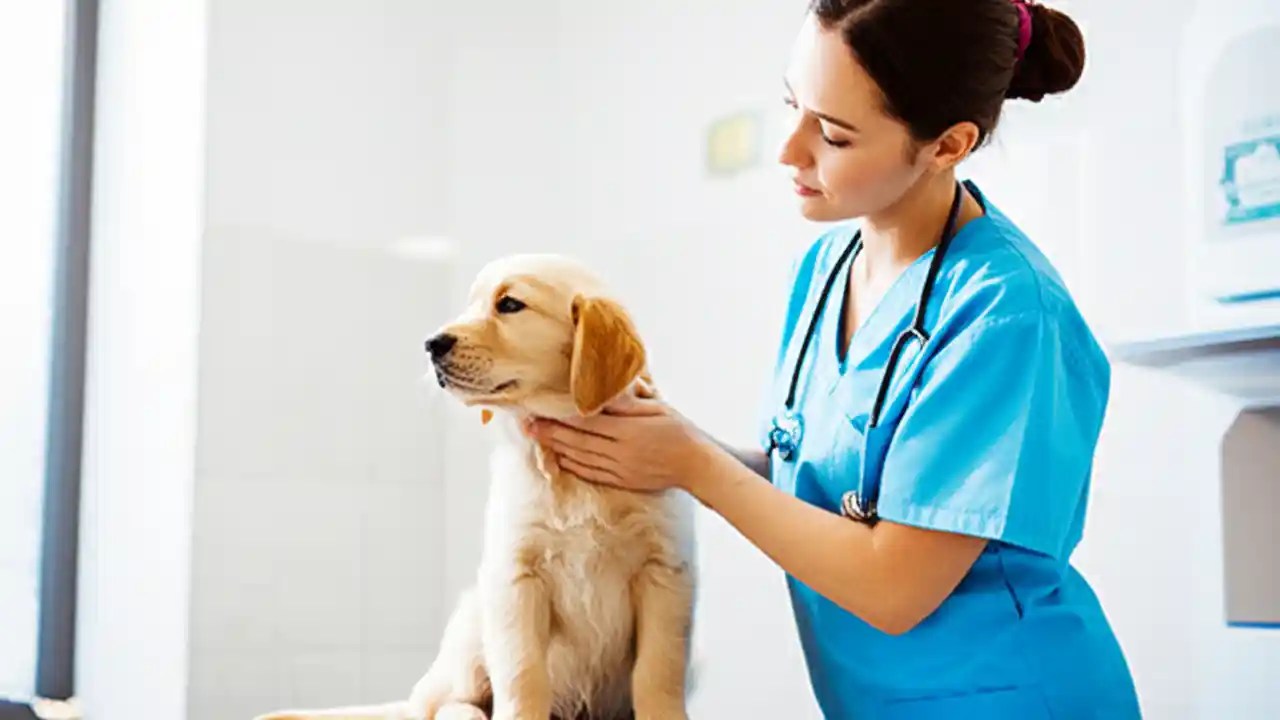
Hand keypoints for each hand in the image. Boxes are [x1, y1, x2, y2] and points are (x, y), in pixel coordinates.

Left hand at [524, 395, 710, 492]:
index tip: (541, 410)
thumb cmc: (680, 431)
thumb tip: (604, 389)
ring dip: (557, 448)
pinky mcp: (623, 481)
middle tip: (527, 425)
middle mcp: (621, 451)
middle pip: (578, 441)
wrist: (697, 465)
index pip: (587, 422)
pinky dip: (574, 465)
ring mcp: (621, 469)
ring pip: (581, 458)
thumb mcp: (657, 407)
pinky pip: (592, 473)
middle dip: (550, 433)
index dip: (561, 417)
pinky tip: (561, 458)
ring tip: (537, 439)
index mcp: (629, 430)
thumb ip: (629, 401)